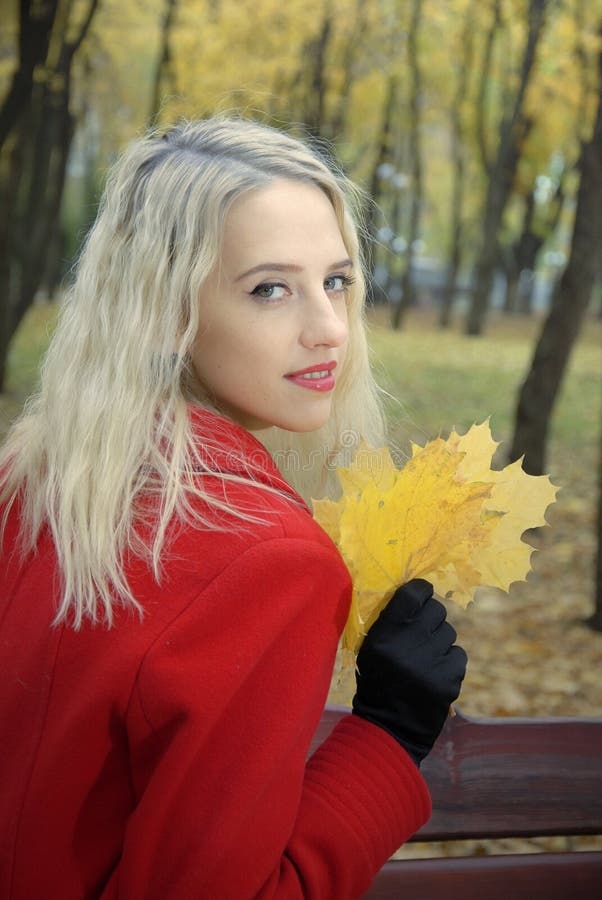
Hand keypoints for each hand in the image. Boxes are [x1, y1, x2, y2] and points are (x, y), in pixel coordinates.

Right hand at [352, 579, 466, 765]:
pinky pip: (458, 654)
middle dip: (432, 617)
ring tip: (426, 657)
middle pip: (436, 610)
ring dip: (440, 640)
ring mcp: (430, 664)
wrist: (388, 728)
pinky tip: (435, 671)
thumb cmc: (376, 681)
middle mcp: (408, 646)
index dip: (421, 589)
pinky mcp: (448, 681)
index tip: (423, 592)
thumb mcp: (371, 648)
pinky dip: (449, 660)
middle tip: (424, 630)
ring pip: (449, 632)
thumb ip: (390, 621)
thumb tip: (416, 593)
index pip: (411, 595)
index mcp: (384, 635)